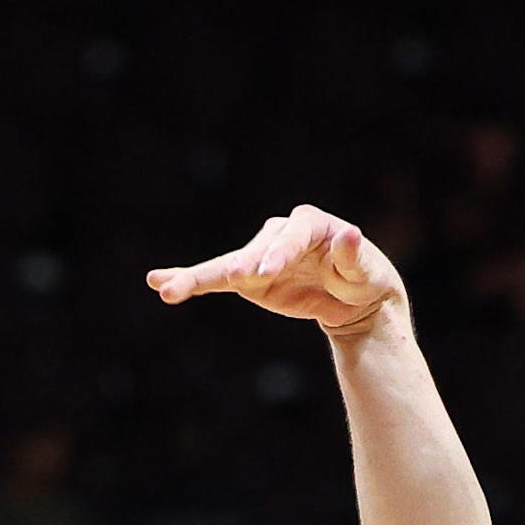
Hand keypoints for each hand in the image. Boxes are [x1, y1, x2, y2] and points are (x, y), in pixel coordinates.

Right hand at [147, 203, 408, 338]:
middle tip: (230, 278)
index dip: (279, 253)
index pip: (291, 235)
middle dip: (240, 264)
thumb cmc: (363, 278)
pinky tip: (158, 283)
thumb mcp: (366, 271)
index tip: (266, 272)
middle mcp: (279, 235)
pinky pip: (215, 279)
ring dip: (196, 277)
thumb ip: (354, 256)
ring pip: (227, 265)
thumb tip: (350, 234)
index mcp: (310, 225)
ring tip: (166, 289)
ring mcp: (260, 257)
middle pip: (254, 249)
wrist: (354, 299)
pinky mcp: (248, 279)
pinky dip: (189, 281)